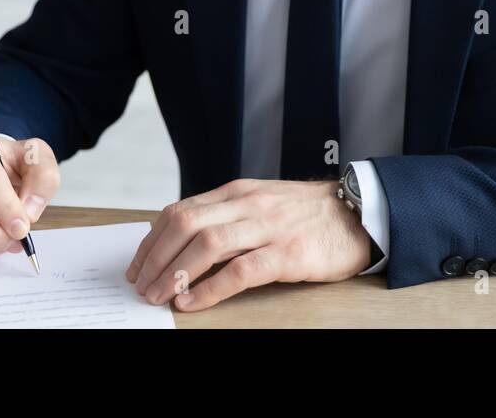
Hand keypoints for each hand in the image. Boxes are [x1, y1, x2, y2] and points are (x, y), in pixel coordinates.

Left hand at [125, 178, 370, 310]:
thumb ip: (227, 214)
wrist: (357, 212)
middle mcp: (248, 204)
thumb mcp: (262, 201)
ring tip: (159, 296)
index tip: (137, 264)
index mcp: (237, 192)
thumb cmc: (307, 213)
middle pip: (186, 225)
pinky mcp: (288, 253)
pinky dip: (210, 289)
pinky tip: (192, 302)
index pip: (180, 210)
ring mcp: (268, 227)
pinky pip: (240, 271)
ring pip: (207, 244)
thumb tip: (183, 239)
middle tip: (140, 285)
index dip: (152, 239)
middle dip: (155, 257)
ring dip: (174, 273)